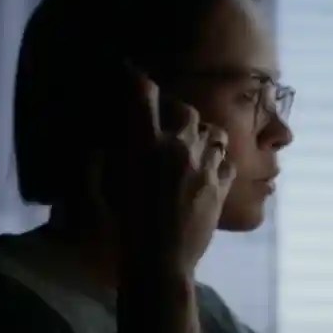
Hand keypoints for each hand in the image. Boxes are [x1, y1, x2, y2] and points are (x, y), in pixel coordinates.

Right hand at [106, 62, 235, 278]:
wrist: (161, 261)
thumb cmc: (124, 226)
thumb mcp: (104, 185)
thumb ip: (103, 156)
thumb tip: (104, 138)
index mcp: (144, 144)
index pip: (143, 94)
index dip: (136, 78)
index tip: (131, 71)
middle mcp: (179, 148)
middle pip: (185, 110)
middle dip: (174, 110)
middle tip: (165, 119)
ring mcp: (205, 166)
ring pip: (213, 132)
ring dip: (202, 134)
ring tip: (191, 144)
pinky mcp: (222, 187)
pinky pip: (228, 161)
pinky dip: (219, 161)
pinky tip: (208, 170)